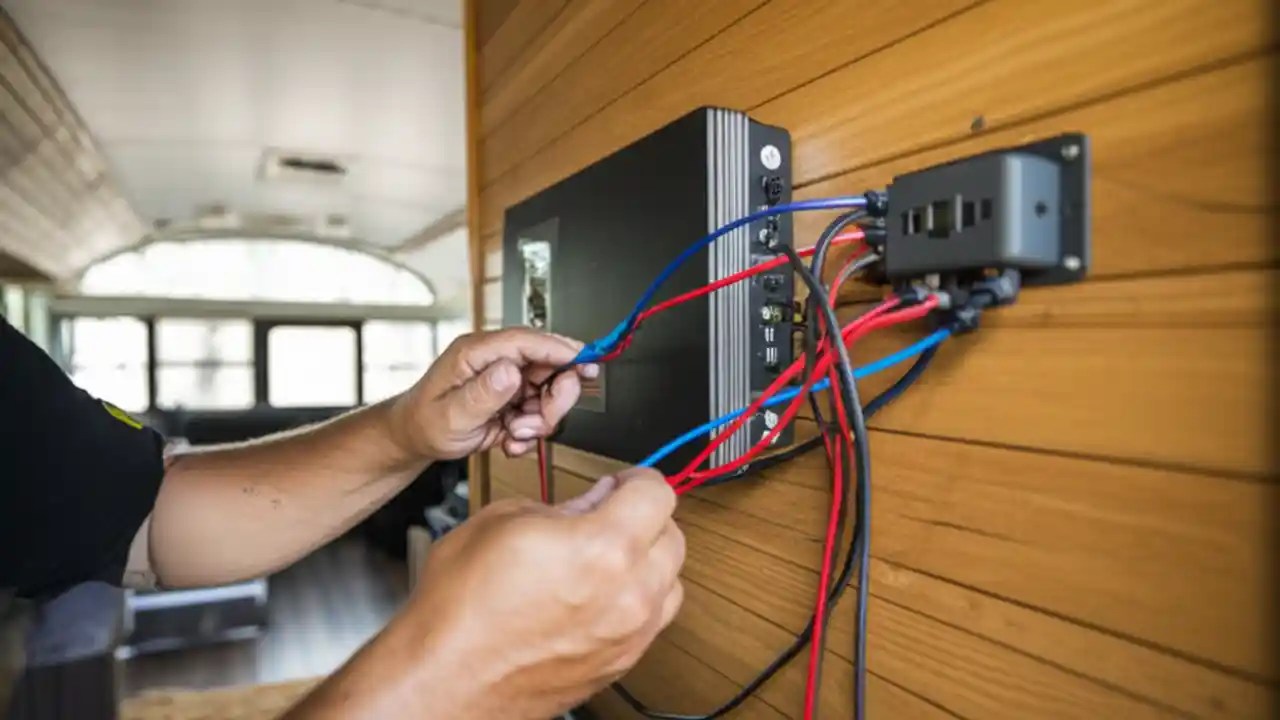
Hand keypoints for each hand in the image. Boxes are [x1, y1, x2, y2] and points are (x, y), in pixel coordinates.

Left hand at [388, 328, 598, 460]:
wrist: (416, 439)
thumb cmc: (425, 422)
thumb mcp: (451, 414)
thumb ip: (483, 393)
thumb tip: (511, 370)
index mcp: (477, 352)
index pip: (527, 341)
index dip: (560, 348)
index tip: (586, 360)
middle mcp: (496, 361)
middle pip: (549, 366)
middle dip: (553, 398)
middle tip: (539, 421)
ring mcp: (506, 380)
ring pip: (549, 393)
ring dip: (540, 421)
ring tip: (513, 435)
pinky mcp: (512, 399)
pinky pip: (539, 413)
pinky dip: (531, 433)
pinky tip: (509, 441)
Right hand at [397, 467, 684, 718]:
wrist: (445, 679)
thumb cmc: (460, 611)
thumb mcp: (502, 521)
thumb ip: (561, 504)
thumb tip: (590, 502)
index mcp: (603, 548)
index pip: (657, 493)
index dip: (636, 479)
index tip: (621, 482)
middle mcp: (629, 594)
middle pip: (673, 535)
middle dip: (644, 517)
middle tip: (609, 513)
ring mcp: (629, 634)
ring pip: (671, 580)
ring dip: (648, 560)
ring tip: (607, 555)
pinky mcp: (621, 662)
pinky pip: (653, 619)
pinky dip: (639, 598)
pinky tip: (601, 592)